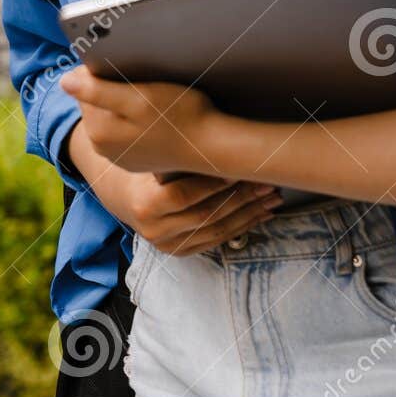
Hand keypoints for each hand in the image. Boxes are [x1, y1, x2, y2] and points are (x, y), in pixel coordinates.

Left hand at [61, 65, 237, 175]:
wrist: (213, 146)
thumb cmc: (180, 116)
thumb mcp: (138, 98)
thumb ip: (98, 91)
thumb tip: (64, 82)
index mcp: (98, 131)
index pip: (83, 86)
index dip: (102, 70)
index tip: (126, 67)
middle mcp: (102, 147)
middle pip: (96, 101)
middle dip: (112, 87)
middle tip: (143, 83)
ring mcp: (118, 155)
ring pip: (111, 113)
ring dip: (124, 101)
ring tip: (151, 98)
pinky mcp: (134, 158)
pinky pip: (126, 129)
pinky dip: (136, 118)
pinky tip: (155, 116)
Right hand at [93, 164, 279, 255]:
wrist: (123, 194)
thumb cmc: (142, 168)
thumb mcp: (153, 157)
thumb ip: (180, 157)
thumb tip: (220, 145)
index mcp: (145, 204)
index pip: (185, 195)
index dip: (215, 183)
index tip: (240, 169)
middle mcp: (155, 230)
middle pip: (207, 215)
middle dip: (242, 199)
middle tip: (267, 183)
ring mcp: (168, 245)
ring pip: (217, 231)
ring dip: (249, 215)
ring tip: (272, 198)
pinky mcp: (180, 251)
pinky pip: (217, 240)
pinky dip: (242, 227)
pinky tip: (260, 214)